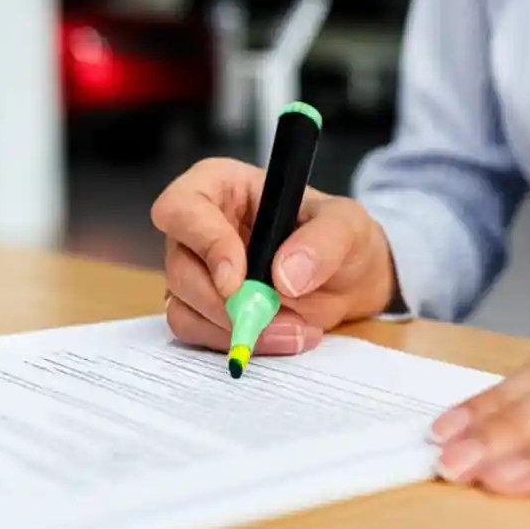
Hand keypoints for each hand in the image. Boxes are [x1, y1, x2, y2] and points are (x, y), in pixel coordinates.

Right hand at [150, 157, 397, 355]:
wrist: (350, 284)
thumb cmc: (342, 239)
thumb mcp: (349, 226)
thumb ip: (324, 241)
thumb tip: (284, 275)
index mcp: (220, 186)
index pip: (183, 207)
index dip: (204, 243)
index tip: (238, 280)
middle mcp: (197, 227)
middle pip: (179, 265)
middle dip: (225, 302)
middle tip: (272, 315)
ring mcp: (195, 271)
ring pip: (182, 304)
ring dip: (234, 327)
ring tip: (293, 329)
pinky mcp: (200, 309)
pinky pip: (195, 331)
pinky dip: (234, 342)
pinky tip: (278, 338)